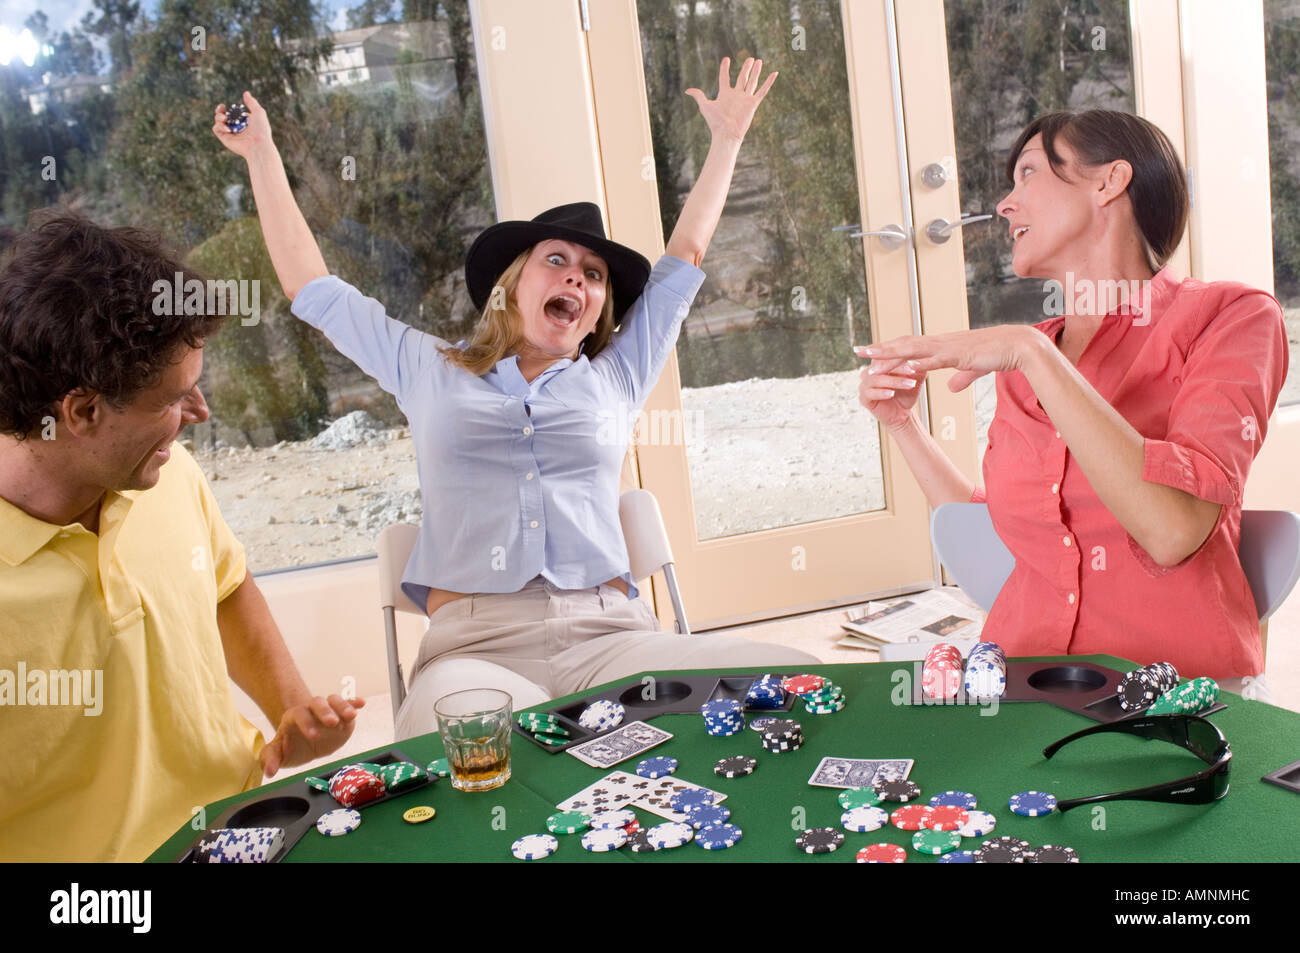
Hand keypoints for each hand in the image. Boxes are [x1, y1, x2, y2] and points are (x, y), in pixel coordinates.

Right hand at [212, 90, 274, 160]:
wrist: (258, 145)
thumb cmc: (261, 130)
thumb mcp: (258, 112)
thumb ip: (252, 102)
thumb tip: (246, 93)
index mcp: (243, 121)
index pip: (232, 113)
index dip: (226, 108)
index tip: (224, 106)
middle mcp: (236, 127)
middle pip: (222, 116)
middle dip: (219, 111)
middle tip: (221, 109)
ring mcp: (230, 133)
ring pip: (218, 122)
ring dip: (218, 117)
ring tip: (225, 119)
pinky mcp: (225, 139)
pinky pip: (216, 129)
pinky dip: (218, 126)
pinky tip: (227, 128)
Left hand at [259, 693, 365, 777]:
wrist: (303, 742)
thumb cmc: (289, 747)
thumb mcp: (277, 754)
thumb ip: (270, 759)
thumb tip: (269, 772)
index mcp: (294, 717)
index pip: (300, 715)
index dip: (306, 724)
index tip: (314, 737)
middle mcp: (312, 710)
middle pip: (318, 703)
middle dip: (325, 712)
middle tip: (332, 723)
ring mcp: (328, 710)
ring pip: (335, 700)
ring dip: (343, 706)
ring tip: (351, 716)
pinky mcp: (341, 715)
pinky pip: (348, 704)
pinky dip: (354, 703)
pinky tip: (361, 704)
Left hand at [685, 57, 776, 143]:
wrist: (726, 133)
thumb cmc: (715, 122)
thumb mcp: (705, 106)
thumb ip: (699, 96)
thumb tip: (687, 90)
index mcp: (725, 94)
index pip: (725, 78)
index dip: (725, 69)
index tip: (726, 59)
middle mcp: (736, 95)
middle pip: (742, 78)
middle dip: (746, 69)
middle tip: (750, 59)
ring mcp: (745, 99)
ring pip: (752, 82)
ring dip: (755, 72)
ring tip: (759, 61)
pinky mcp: (753, 104)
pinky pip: (762, 91)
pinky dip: (768, 82)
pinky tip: (774, 73)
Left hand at [856, 325, 1037, 393]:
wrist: (1019, 347)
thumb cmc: (998, 355)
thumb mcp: (974, 369)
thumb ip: (960, 377)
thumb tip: (950, 387)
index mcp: (943, 346)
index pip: (910, 346)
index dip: (890, 349)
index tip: (871, 352)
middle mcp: (941, 343)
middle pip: (904, 344)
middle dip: (880, 349)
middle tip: (858, 351)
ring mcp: (948, 347)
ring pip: (913, 350)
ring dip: (891, 354)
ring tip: (870, 359)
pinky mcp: (958, 355)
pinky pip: (934, 359)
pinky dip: (918, 362)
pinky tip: (903, 366)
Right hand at [856, 354, 925, 431]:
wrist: (903, 413)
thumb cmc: (907, 393)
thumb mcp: (915, 377)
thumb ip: (918, 366)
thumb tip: (922, 356)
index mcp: (879, 363)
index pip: (886, 355)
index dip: (899, 356)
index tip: (914, 359)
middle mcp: (869, 372)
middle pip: (879, 366)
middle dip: (897, 368)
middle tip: (912, 370)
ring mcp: (865, 384)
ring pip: (876, 379)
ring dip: (894, 381)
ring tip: (909, 384)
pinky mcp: (864, 398)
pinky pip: (870, 393)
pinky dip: (881, 393)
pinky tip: (891, 393)